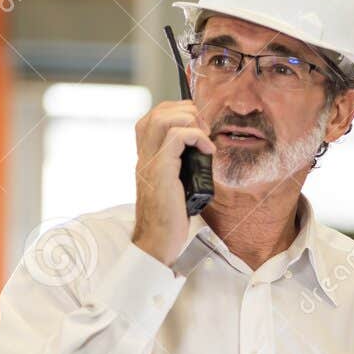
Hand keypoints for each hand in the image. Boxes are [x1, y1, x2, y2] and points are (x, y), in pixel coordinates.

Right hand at [131, 99, 214, 266]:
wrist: (157, 242)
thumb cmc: (169, 220)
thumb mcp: (176, 186)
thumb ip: (182, 167)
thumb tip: (202, 154)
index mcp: (147, 158)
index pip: (152, 118)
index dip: (176, 112)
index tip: (198, 126)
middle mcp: (144, 156)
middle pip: (157, 112)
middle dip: (186, 111)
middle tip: (204, 130)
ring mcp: (150, 162)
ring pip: (163, 118)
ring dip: (190, 120)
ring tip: (205, 137)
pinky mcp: (161, 171)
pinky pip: (176, 138)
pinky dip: (197, 137)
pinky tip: (209, 150)